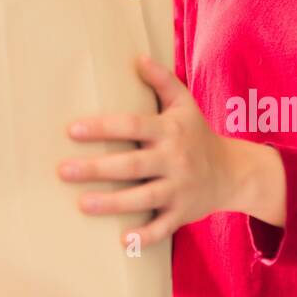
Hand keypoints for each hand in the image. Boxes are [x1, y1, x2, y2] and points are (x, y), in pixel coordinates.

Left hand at [57, 54, 239, 247]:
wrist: (234, 172)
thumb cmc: (198, 133)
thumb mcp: (184, 103)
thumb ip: (162, 80)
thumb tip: (138, 57)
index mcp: (169, 131)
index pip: (132, 126)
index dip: (103, 128)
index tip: (73, 130)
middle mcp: (174, 160)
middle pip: (132, 165)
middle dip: (97, 169)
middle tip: (63, 170)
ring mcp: (179, 189)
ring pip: (144, 198)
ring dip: (113, 203)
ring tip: (82, 204)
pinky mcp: (182, 214)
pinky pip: (163, 227)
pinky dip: (145, 236)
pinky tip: (122, 239)